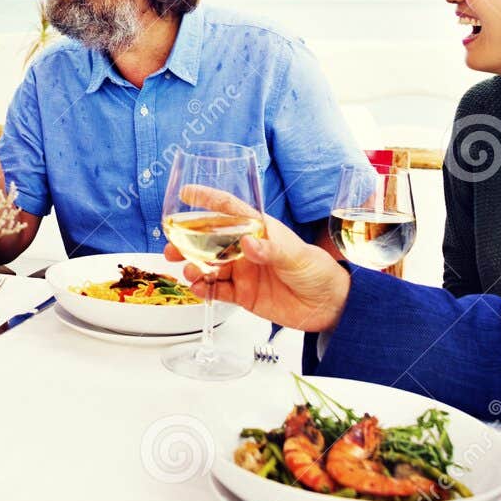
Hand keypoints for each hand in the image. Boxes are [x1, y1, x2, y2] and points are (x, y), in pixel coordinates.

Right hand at [163, 185, 350, 332]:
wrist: (329, 306)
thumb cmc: (318, 270)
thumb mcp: (296, 256)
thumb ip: (271, 250)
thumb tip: (248, 244)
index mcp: (259, 229)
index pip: (230, 209)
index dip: (208, 200)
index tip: (187, 193)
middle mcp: (247, 248)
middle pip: (210, 240)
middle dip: (188, 242)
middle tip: (171, 247)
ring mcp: (243, 271)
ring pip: (209, 266)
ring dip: (194, 267)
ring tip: (188, 271)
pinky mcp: (243, 295)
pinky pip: (217, 290)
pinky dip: (204, 289)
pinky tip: (198, 289)